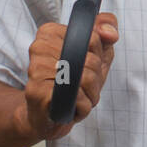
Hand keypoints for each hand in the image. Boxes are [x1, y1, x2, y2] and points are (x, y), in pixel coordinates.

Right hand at [15, 13, 118, 143]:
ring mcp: (36, 69)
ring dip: (89, 94)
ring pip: (87, 79)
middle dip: (94, 78)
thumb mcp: (95, 52)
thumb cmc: (72, 82)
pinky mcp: (37, 92)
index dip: (97, 56)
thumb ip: (106, 29)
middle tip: (78, 86)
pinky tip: (70, 107)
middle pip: (91, 60)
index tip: (82, 64)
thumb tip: (110, 33)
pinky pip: (78, 98)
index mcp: (50, 32)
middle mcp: (39, 47)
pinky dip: (82, 107)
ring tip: (74, 97)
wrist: (46, 117)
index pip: (93, 38)